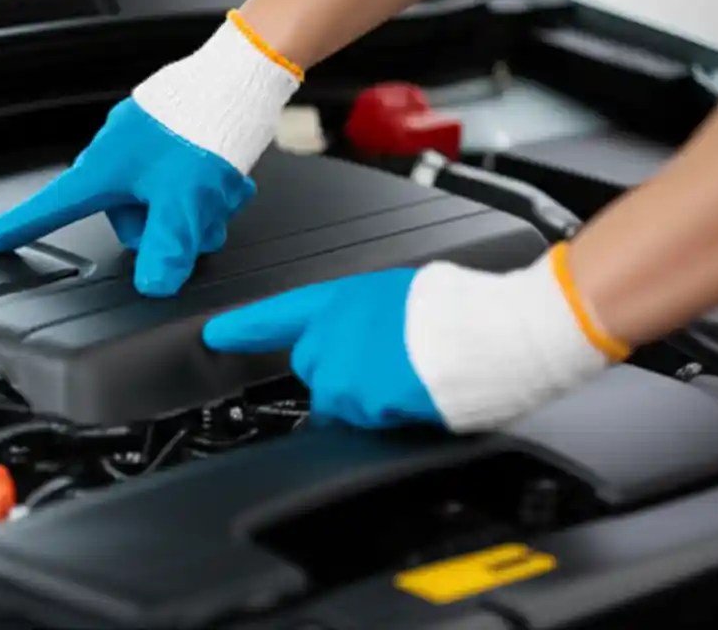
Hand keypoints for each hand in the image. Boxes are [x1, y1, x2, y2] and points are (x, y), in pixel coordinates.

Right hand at [0, 99, 255, 296]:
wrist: (240, 73)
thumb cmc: (204, 126)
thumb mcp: (184, 203)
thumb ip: (167, 250)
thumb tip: (153, 285)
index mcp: (103, 170)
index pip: (48, 208)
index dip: (13, 230)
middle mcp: (114, 153)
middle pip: (127, 218)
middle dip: (166, 228)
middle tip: (201, 224)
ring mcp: (141, 140)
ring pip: (158, 199)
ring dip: (192, 208)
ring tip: (223, 197)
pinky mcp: (167, 131)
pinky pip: (175, 174)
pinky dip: (203, 186)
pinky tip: (229, 181)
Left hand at [202, 244, 629, 431]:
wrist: (503, 333)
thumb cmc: (468, 310)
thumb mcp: (403, 296)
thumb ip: (368, 319)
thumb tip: (365, 342)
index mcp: (344, 297)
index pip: (278, 313)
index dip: (242, 327)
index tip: (213, 337)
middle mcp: (334, 332)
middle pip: (312, 369)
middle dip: (340, 375)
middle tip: (389, 366)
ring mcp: (346, 371)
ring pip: (338, 400)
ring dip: (364, 399)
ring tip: (411, 378)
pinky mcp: (366, 405)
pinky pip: (362, 421)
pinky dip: (384, 416)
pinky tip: (416, 394)